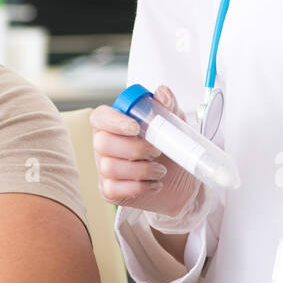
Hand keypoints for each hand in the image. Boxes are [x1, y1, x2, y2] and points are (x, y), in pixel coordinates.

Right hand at [89, 85, 202, 219]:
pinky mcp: (110, 190)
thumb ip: (167, 105)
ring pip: (109, 167)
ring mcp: (104, 168)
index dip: (114, 121)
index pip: (100, 117)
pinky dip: (138, 187)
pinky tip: (153, 183)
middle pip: (102, 143)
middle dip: (134, 148)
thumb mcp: (173, 124)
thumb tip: (162, 92)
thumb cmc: (171, 148)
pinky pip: (113, 189)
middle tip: (156, 151)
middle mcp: (105, 145)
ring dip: (141, 170)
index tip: (136, 127)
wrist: (182, 181)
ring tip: (160, 169)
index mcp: (115, 124)